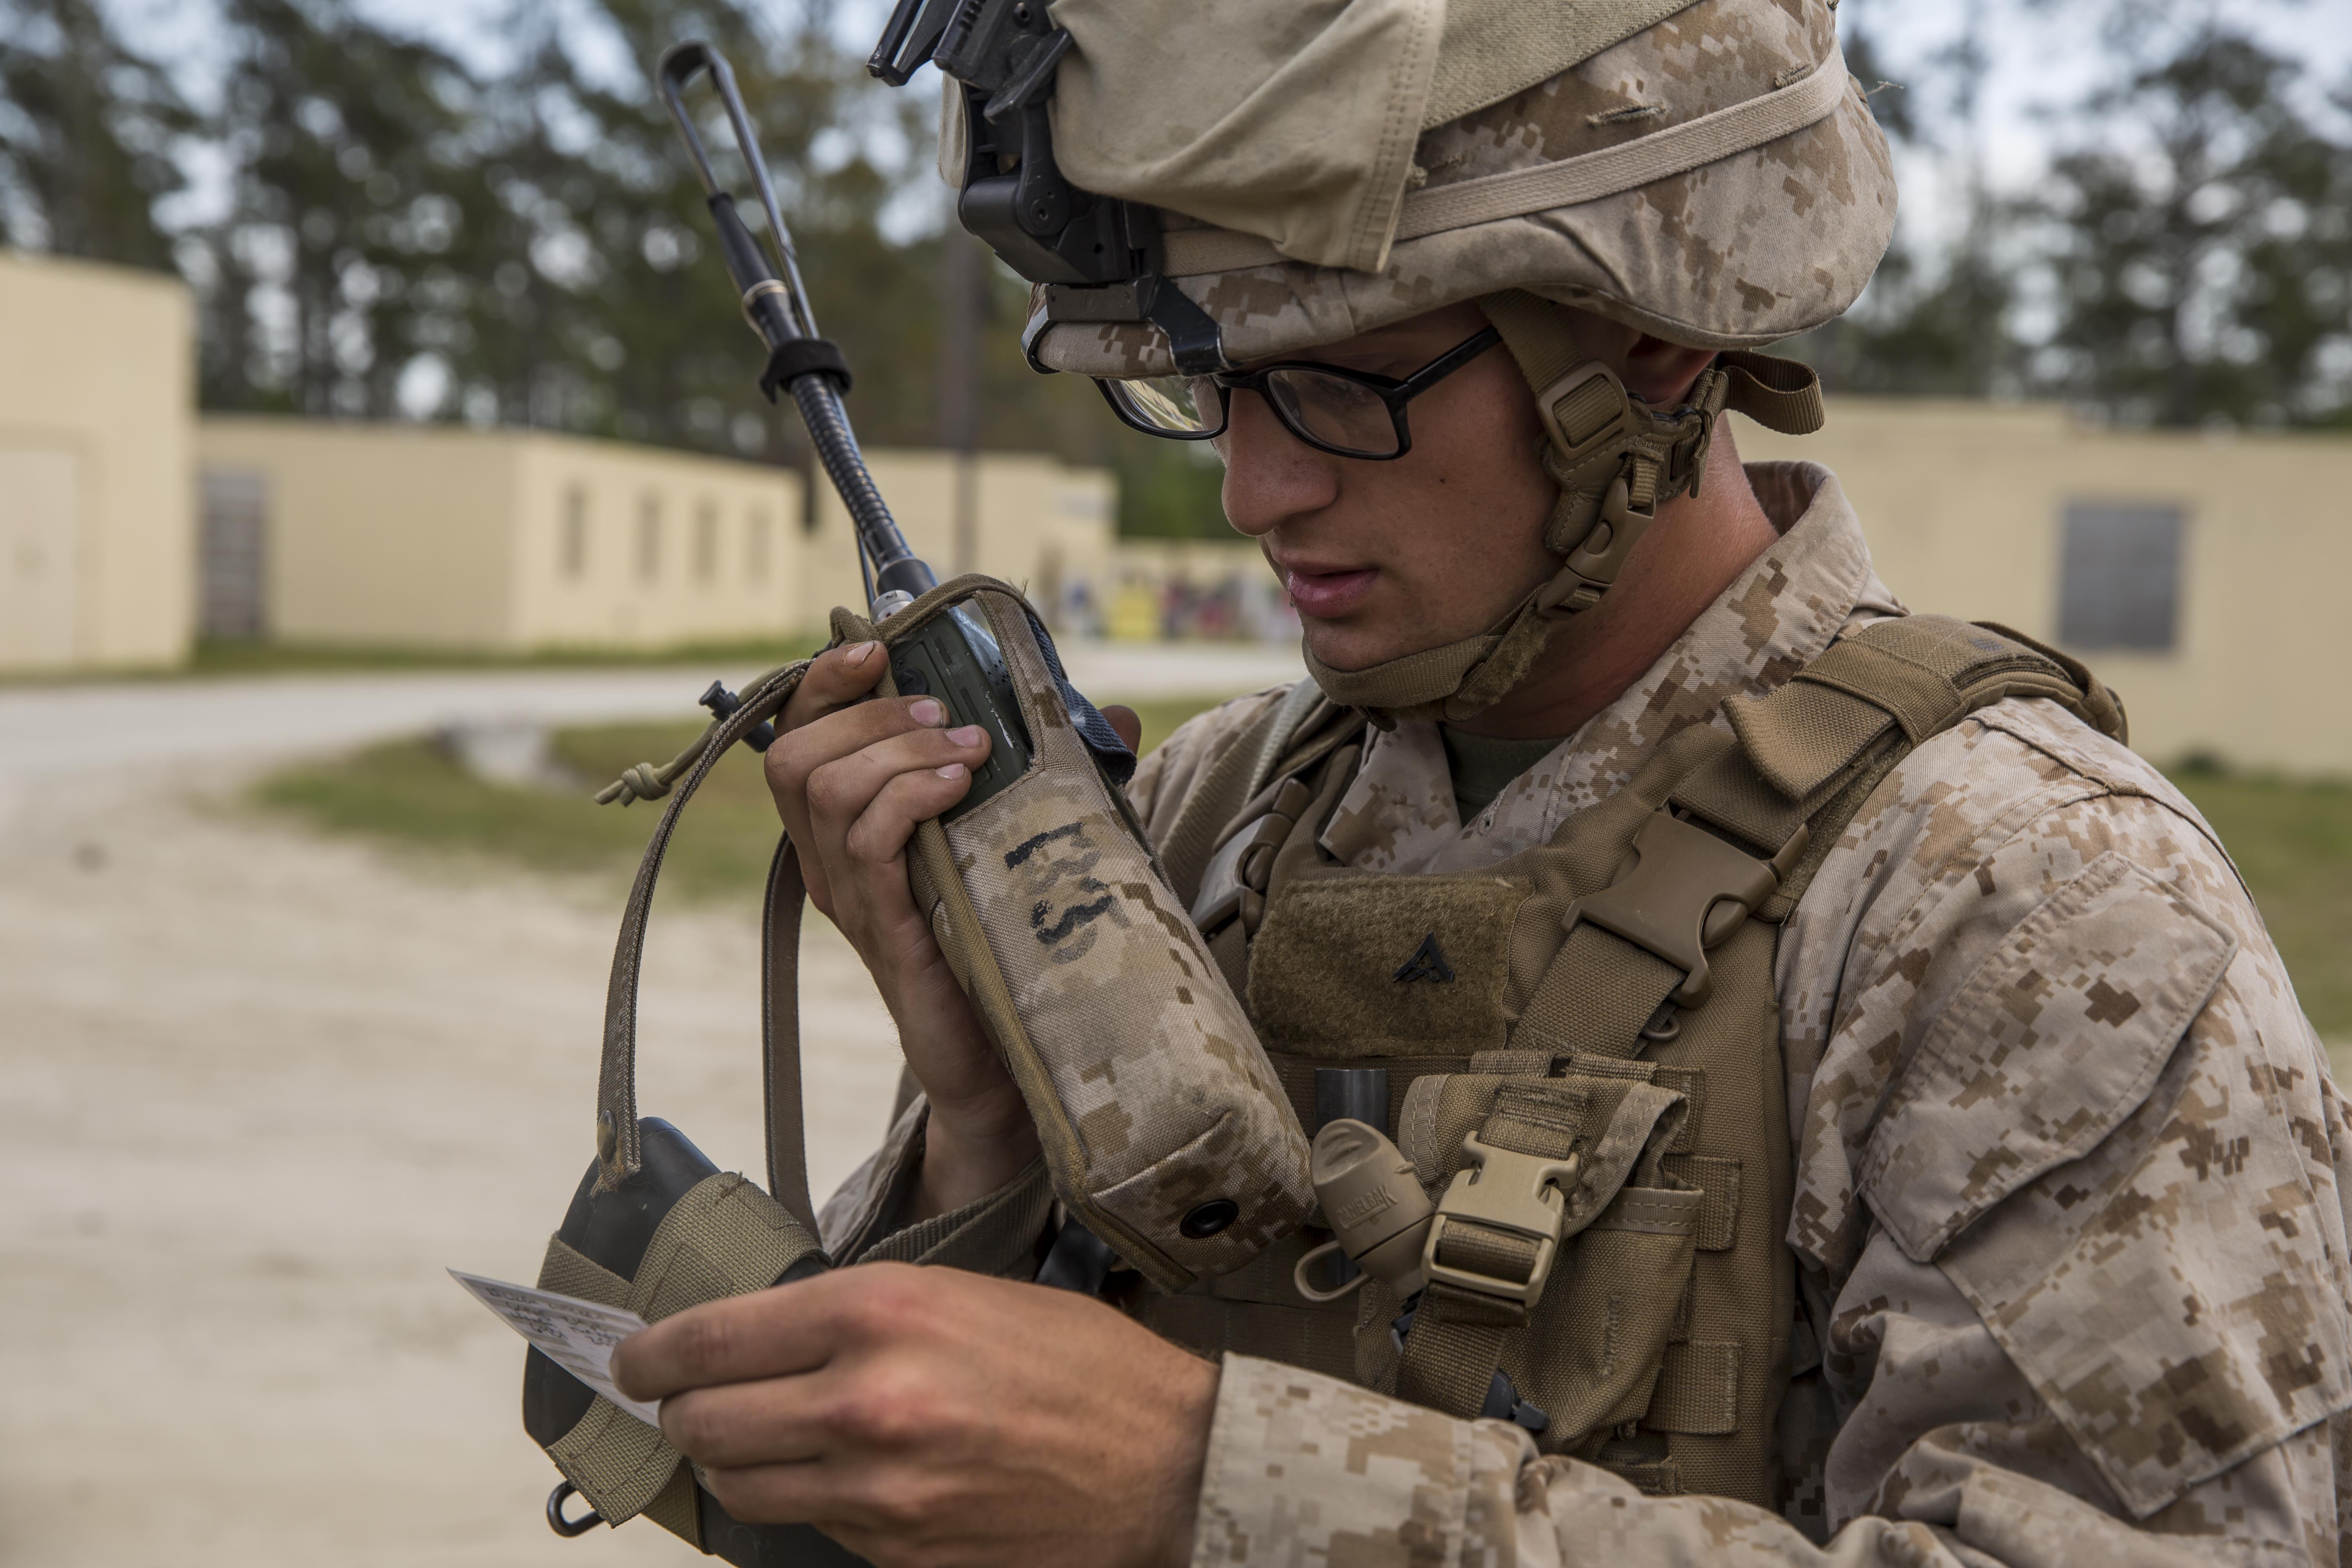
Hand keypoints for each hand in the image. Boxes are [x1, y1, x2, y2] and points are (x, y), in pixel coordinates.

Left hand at [612, 1263, 1218, 1567]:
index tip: (634, 1356)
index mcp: (880, 1314)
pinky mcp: (898, 1555)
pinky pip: (811, 1528)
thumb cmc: (1076, 1367)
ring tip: (759, 1436)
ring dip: (735, 1459)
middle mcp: (865, 1402)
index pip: (708, 1339)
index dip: (651, 1351)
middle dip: (683, 1407)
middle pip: (703, 1419)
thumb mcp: (961, 1295)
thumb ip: (854, 1316)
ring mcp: (878, 1492)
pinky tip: (840, 1474)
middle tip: (689, 1395)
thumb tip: (760, 1340)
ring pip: (740, 1483)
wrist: (1165, 1462)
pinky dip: (807, 1501)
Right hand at [765, 641, 1140, 1217]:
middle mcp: (834, 866)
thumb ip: (1059, 779)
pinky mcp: (888, 933)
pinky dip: (911, 798)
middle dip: (869, 712)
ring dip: (899, 749)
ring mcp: (855, 902)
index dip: (823, 683)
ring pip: (827, 791)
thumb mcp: (1026, 843)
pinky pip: (871, 848)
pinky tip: (962, 785)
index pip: (798, 737)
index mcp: (849, 835)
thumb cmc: (1016, 946)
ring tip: (968, 749)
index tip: (877, 648)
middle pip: (795, 756)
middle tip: (947, 715)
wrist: (1013, 1064)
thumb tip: (1121, 715)